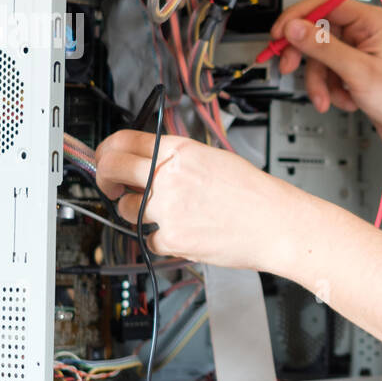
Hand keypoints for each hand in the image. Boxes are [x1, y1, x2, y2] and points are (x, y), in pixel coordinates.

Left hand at [93, 129, 298, 270]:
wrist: (277, 224)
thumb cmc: (254, 195)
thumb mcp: (214, 159)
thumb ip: (177, 159)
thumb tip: (146, 163)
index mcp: (180, 151)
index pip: (123, 140)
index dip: (106, 150)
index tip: (104, 158)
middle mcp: (168, 176)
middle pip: (112, 169)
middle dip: (105, 179)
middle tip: (112, 186)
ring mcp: (167, 208)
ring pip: (127, 209)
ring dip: (138, 213)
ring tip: (168, 214)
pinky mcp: (172, 238)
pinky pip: (149, 239)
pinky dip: (163, 240)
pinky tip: (186, 232)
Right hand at [270, 0, 381, 154]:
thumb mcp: (356, 71)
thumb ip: (323, 47)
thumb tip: (295, 27)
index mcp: (372, 21)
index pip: (325, 4)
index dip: (298, 18)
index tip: (280, 33)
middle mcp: (366, 32)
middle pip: (318, 32)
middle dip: (306, 56)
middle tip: (289, 66)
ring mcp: (361, 52)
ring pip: (321, 58)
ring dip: (321, 82)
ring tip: (328, 99)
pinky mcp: (356, 70)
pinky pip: (330, 73)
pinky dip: (332, 90)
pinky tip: (346, 100)